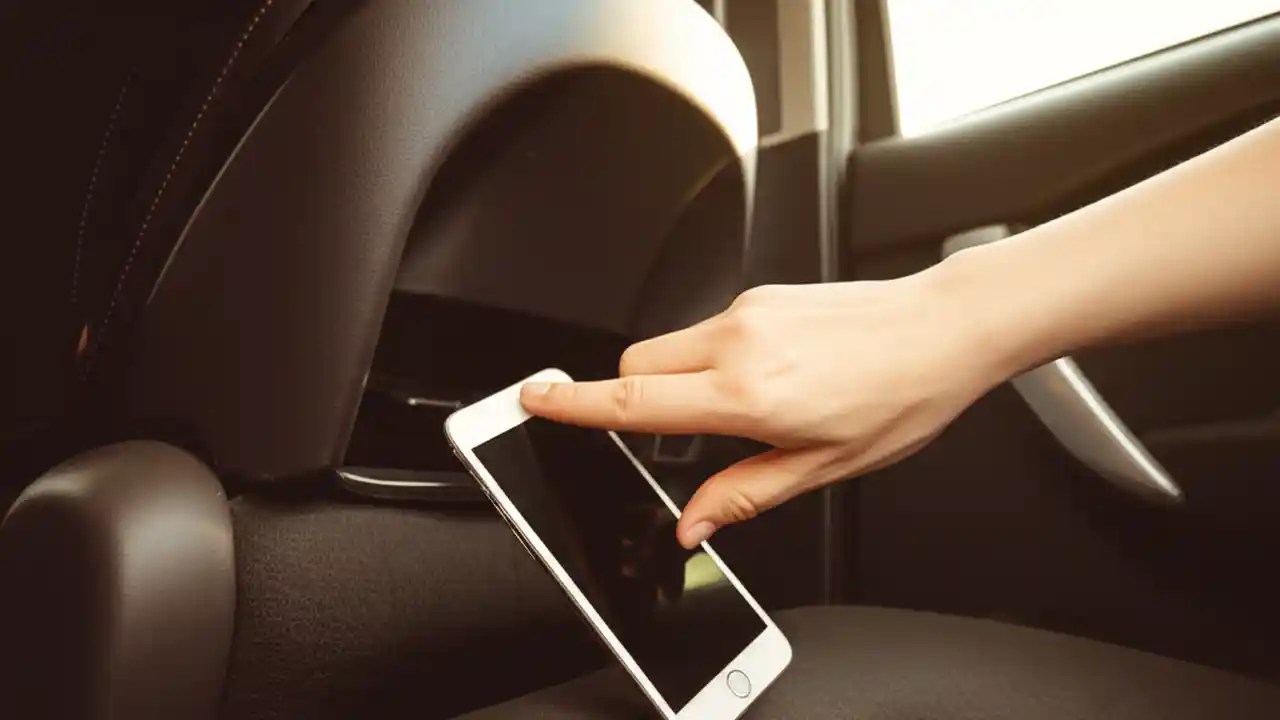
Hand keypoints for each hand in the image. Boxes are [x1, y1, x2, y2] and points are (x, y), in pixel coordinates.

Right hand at [521, 269, 1009, 548]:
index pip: (634, 400)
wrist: (945, 327)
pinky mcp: (763, 294)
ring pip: (672, 345)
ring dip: (680, 378)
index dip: (574, 403)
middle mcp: (738, 340)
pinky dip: (715, 356)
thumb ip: (744, 494)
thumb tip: (693, 525)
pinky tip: (774, 374)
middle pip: (636, 364)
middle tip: (676, 431)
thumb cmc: (900, 395)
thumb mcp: (823, 467)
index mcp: (747, 393)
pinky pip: (710, 329)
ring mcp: (749, 309)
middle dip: (631, 398)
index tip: (534, 400)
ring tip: (751, 404)